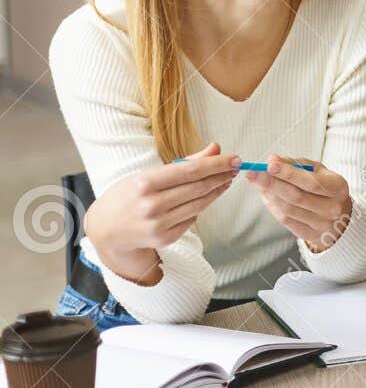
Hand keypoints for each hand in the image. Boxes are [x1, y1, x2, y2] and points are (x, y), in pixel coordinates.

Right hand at [83, 143, 240, 280]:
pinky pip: (192, 219)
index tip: (235, 159)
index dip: (217, 164)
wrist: (106, 229)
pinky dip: (200, 207)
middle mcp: (152, 205)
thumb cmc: (128, 195)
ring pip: (200, 204)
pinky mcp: (165, 238)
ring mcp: (159, 224)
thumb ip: (185, 163)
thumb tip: (216, 148)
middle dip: (222, 176)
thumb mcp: (148, 174)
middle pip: (199, 188)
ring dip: (217, 191)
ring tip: (226, 180)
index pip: (190, 171)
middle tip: (236, 168)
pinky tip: (205, 198)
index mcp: (144, 183)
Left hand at [243, 155, 352, 252]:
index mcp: (338, 188)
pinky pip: (286, 220)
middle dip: (271, 183)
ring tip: (257, 183)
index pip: (311, 182)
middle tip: (253, 174)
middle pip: (296, 196)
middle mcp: (332, 208)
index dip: (288, 173)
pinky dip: (273, 207)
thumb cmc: (326, 188)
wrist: (340, 216)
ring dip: (269, 195)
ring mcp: (322, 224)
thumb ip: (295, 164)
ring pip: (288, 209)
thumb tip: (273, 159)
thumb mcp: (317, 171)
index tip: (269, 165)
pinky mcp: (311, 235)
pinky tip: (267, 196)